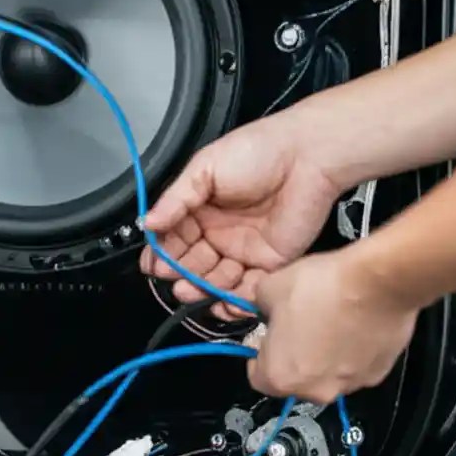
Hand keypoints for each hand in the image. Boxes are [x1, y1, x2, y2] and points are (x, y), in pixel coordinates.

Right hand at [139, 117, 343, 319]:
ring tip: (190, 291)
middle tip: (172, 279)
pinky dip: (233, 302)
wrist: (307, 157)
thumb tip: (147, 222)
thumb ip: (176, 198)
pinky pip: (248, 289)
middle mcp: (219, 233)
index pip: (174, 238)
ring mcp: (243, 251)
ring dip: (201, 290)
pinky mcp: (269, 264)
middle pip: (192, 263)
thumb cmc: (256, 151)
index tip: (154, 265)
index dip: (163, 253)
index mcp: (200, 209)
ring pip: (215, 280)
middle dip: (180, 274)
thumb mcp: (205, 168)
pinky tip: (220, 304)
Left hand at [247, 249, 418, 404]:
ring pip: (327, 374)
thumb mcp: (269, 288)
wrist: (377, 282)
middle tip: (300, 324)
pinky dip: (352, 352)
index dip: (259, 353)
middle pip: (294, 379)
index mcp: (280, 378)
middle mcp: (315, 391)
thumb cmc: (318, 288)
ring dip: (324, 355)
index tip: (268, 334)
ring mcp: (350, 386)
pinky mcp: (378, 374)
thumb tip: (264, 310)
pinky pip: (356, 366)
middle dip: (293, 355)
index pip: (256, 376)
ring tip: (331, 321)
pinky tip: (355, 325)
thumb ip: (258, 307)